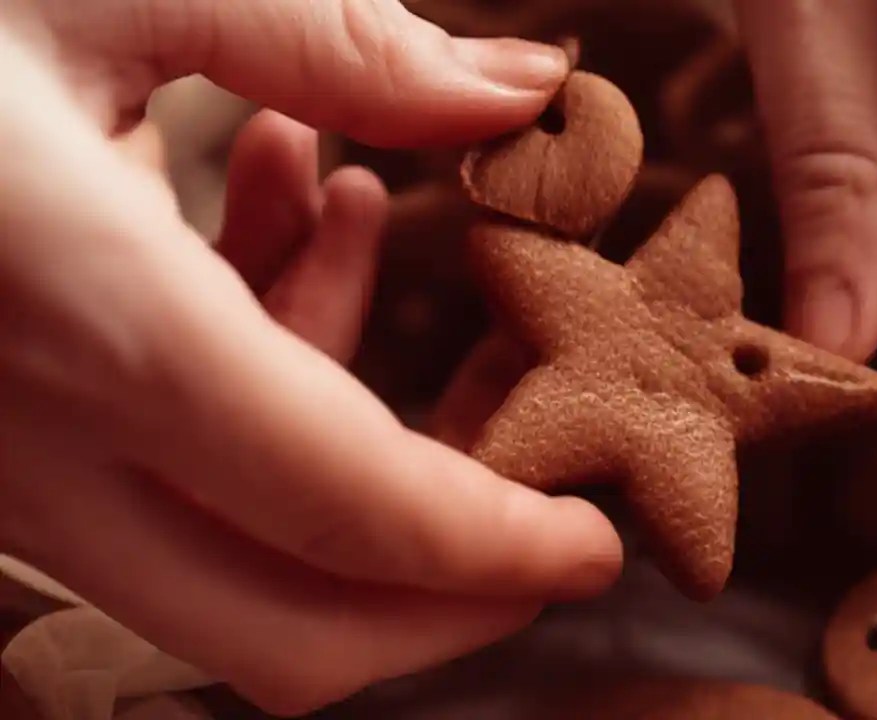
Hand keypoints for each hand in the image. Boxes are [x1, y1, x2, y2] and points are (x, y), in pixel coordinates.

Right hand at [0, 0, 620, 714]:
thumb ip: (341, 44)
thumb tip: (523, 90)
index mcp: (87, 319)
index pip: (348, 511)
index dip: (494, 553)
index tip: (594, 547)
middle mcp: (29, 435)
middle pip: (284, 628)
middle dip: (439, 594)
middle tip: (537, 496)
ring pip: (225, 560)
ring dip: (348, 442)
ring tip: (359, 207)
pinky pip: (153, 484)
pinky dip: (257, 386)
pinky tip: (279, 205)